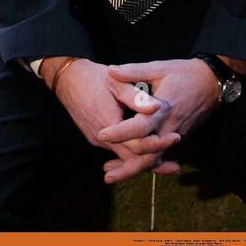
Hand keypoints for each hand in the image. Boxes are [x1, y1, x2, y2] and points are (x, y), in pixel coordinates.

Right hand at [43, 57, 182, 183]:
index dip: (158, 145)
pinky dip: (132, 155)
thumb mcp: (117, 82)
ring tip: (167, 165)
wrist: (68, 80)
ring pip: (124, 158)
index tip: (176, 137)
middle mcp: (102, 138)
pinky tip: (147, 155)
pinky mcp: (97, 138)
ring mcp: (98, 140)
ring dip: (144, 161)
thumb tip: (158, 107)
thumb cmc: (94, 78)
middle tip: (176, 167)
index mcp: (108, 124)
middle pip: (131, 159)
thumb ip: (137, 97)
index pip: (136, 145)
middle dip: (154, 163)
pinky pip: (118, 151)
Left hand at [96, 58, 223, 183]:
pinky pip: (161, 155)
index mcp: (163, 108)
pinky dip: (145, 163)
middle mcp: (170, 126)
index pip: (140, 127)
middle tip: (106, 176)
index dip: (121, 132)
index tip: (101, 134)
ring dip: (134, 169)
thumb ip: (134, 71)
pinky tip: (129, 166)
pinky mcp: (179, 137)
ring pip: (155, 159)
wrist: (212, 82)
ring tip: (111, 175)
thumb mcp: (159, 67)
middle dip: (127, 167)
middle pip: (149, 154)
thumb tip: (110, 71)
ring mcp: (176, 135)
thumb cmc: (184, 73)